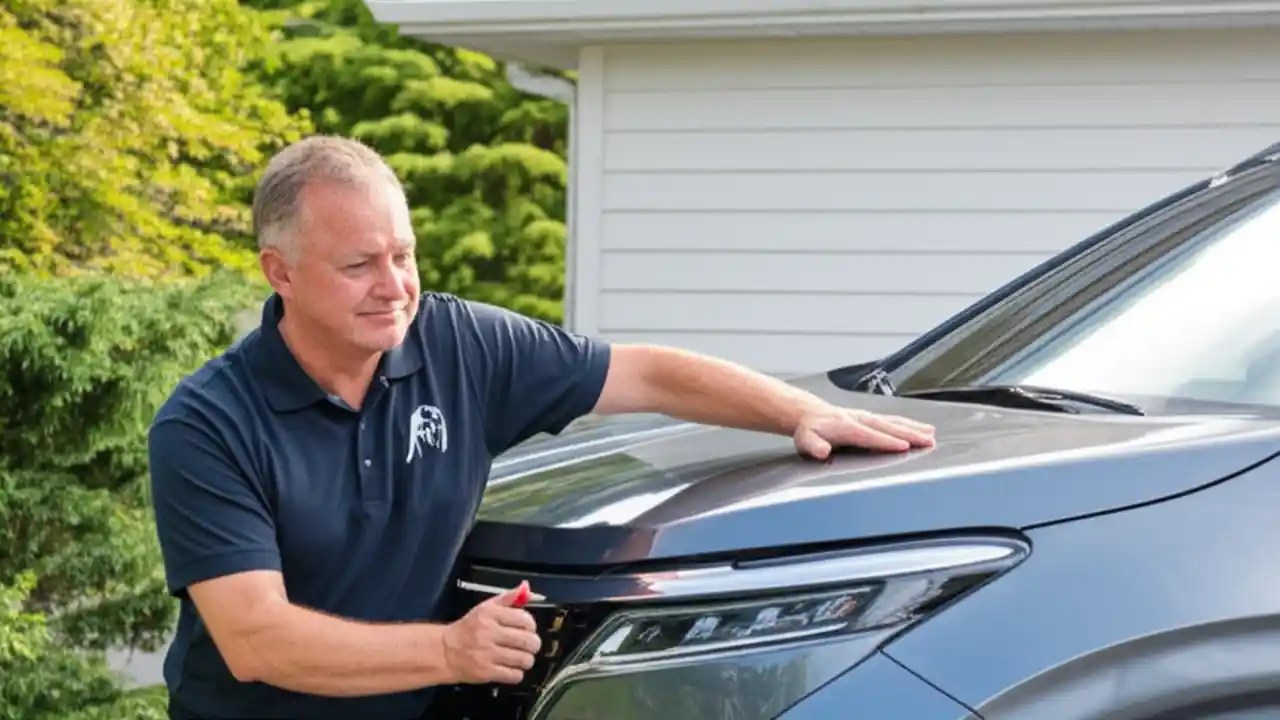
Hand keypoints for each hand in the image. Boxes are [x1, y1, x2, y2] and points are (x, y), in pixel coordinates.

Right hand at [441, 581, 541, 684]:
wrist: (445, 651)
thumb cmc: (468, 629)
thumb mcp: (486, 607)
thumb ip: (508, 597)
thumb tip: (527, 590)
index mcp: (490, 614)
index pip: (524, 619)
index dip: (531, 626)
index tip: (529, 629)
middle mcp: (488, 633)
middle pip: (527, 641)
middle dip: (533, 644)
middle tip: (530, 645)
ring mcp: (487, 654)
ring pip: (524, 659)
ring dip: (527, 660)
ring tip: (521, 658)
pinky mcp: (486, 672)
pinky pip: (514, 675)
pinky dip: (517, 673)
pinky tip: (511, 668)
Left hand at [793, 405, 935, 458]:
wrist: (810, 414)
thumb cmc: (810, 430)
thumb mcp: (805, 440)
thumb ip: (814, 445)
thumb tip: (822, 451)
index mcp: (846, 427)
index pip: (870, 436)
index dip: (886, 441)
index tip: (904, 446)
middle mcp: (860, 419)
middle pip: (888, 427)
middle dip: (908, 434)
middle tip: (927, 441)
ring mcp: (868, 417)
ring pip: (894, 422)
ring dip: (913, 428)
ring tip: (931, 435)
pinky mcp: (873, 418)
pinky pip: (894, 420)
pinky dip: (910, 424)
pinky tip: (924, 428)